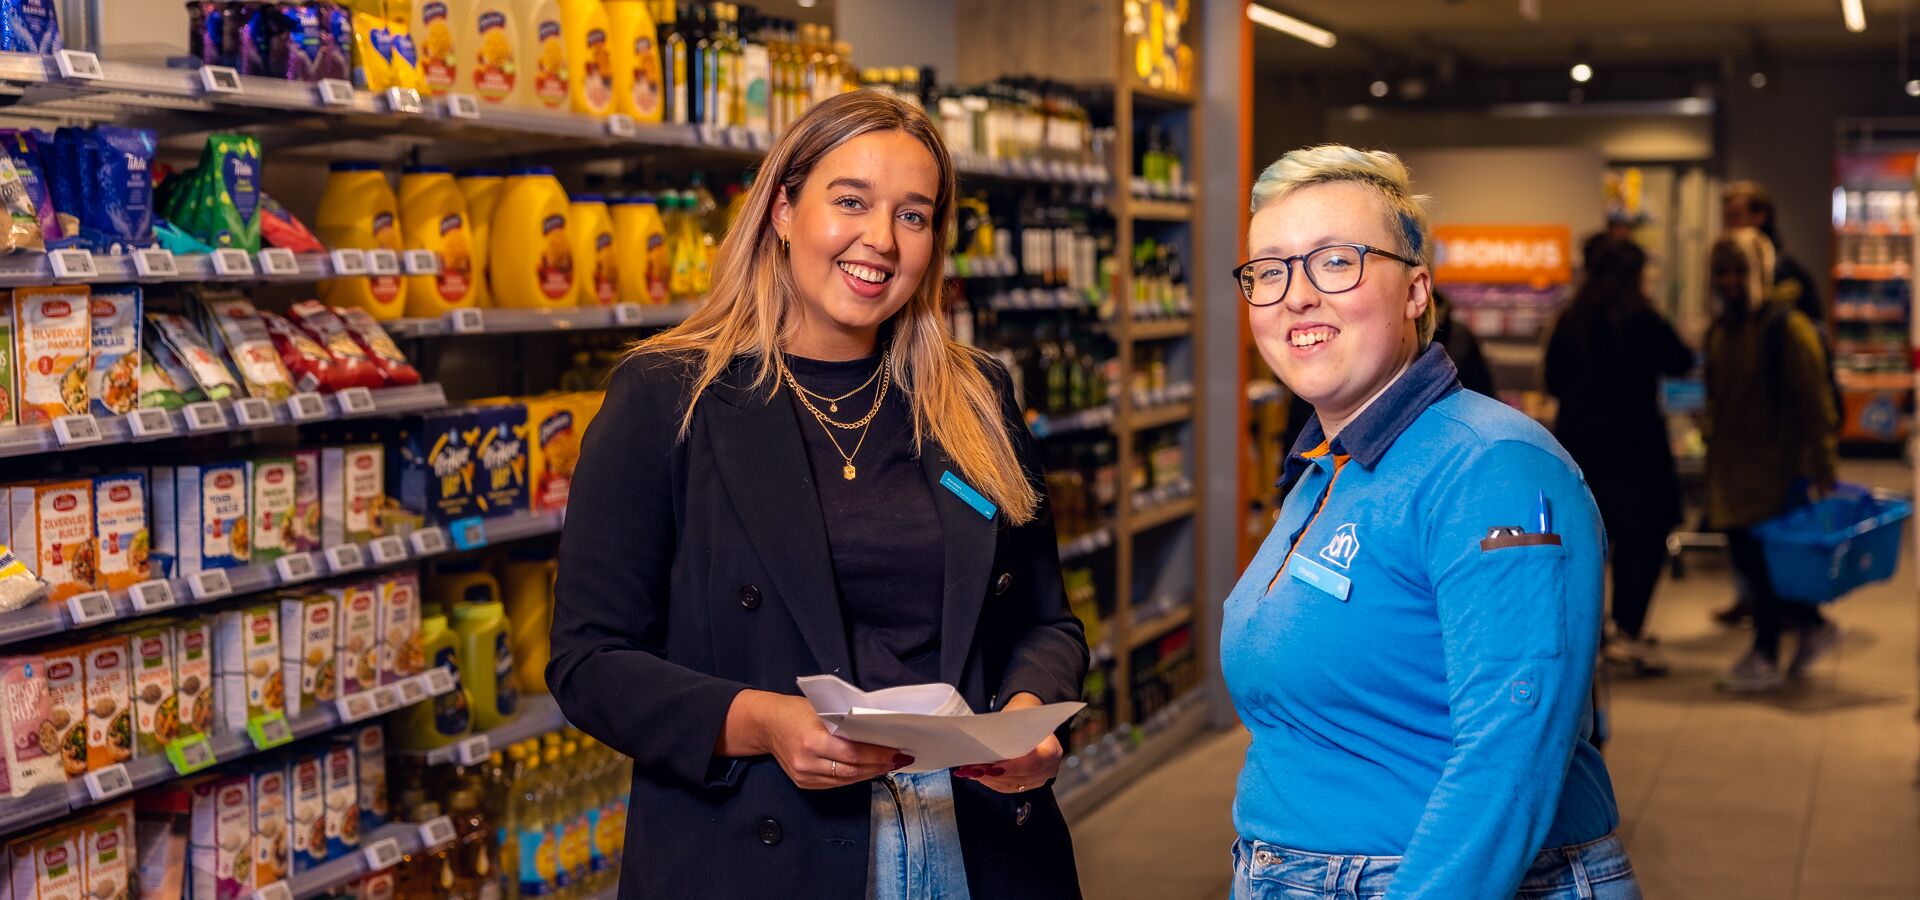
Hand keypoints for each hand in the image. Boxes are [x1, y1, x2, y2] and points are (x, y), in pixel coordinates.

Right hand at [720, 690, 912, 789]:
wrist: (765, 725)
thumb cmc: (794, 711)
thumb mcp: (820, 710)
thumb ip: (845, 723)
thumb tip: (876, 731)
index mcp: (811, 741)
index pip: (852, 753)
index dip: (877, 755)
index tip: (897, 752)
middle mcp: (807, 762)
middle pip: (852, 770)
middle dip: (879, 765)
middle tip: (900, 758)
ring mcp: (805, 776)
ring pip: (846, 779)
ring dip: (870, 772)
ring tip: (889, 764)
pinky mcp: (805, 783)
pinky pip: (836, 783)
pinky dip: (855, 776)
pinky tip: (869, 769)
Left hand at [953, 693, 1061, 793]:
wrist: (1030, 722)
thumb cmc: (1022, 718)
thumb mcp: (1015, 720)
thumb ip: (1004, 734)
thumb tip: (982, 744)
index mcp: (1051, 749)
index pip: (1034, 763)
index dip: (1012, 768)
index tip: (992, 767)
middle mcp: (1049, 768)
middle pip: (1021, 778)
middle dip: (994, 775)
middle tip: (974, 768)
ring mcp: (1040, 779)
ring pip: (1012, 785)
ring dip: (989, 780)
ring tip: (971, 771)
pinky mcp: (1028, 784)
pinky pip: (1009, 787)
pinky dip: (992, 782)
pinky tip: (979, 775)